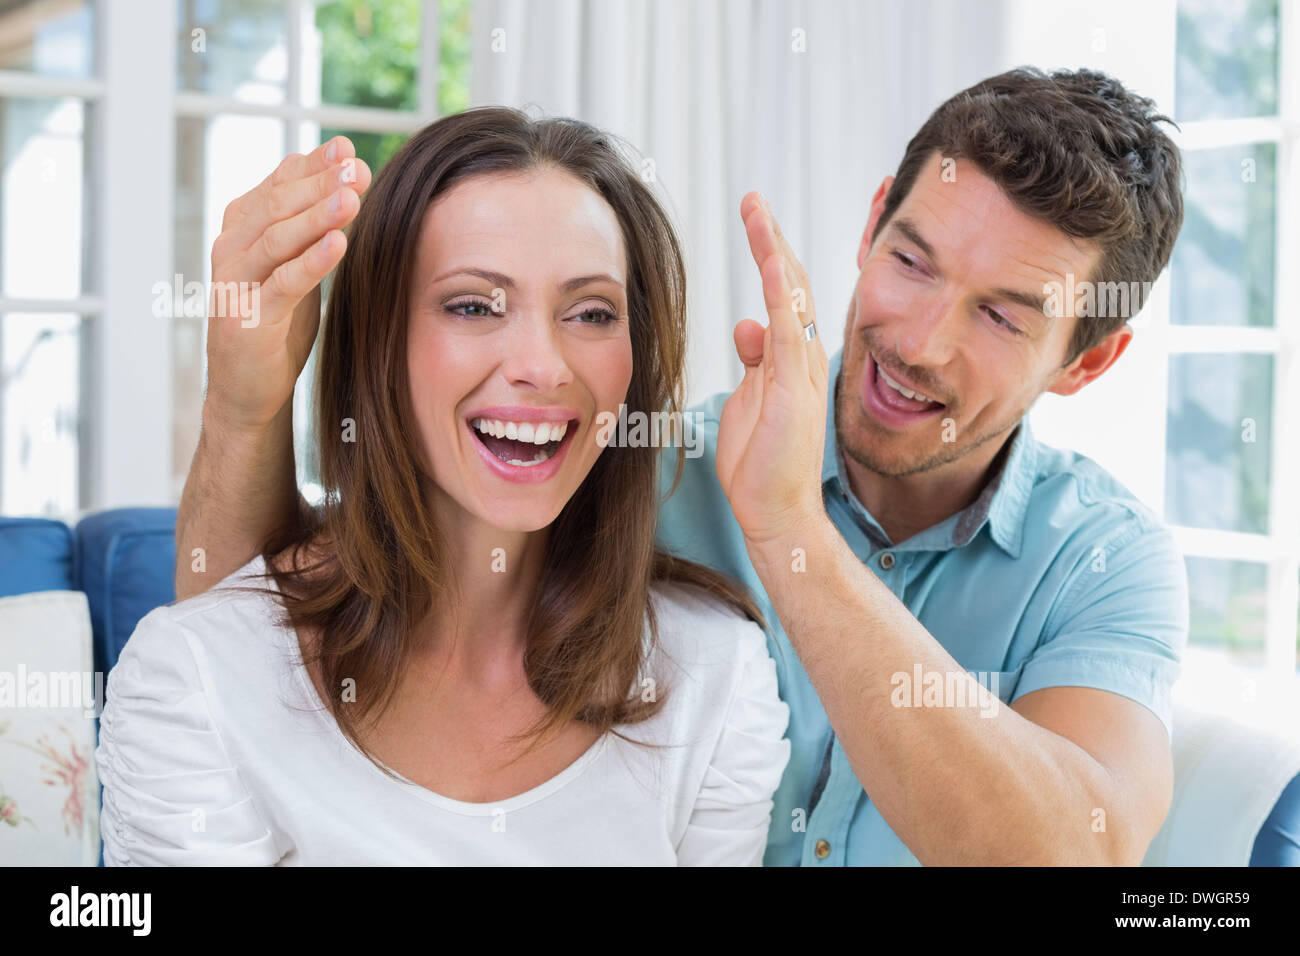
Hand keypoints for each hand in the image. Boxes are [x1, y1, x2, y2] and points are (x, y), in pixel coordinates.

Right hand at [203, 135, 371, 431]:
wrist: (247, 390)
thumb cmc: (276, 325)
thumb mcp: (294, 266)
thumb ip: (310, 228)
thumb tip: (345, 180)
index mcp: (242, 229)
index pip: (278, 184)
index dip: (312, 164)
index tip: (349, 148)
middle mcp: (233, 248)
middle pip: (278, 205)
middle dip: (319, 183)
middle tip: (357, 167)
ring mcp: (236, 283)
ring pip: (277, 238)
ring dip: (316, 215)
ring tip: (352, 198)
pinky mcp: (247, 320)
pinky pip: (283, 283)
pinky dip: (311, 261)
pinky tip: (339, 243)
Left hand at [715, 192, 829, 547]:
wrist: (776, 510)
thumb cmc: (761, 461)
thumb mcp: (750, 398)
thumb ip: (754, 360)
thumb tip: (747, 324)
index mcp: (793, 356)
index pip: (783, 292)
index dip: (770, 251)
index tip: (754, 216)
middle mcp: (804, 356)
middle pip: (790, 283)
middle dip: (771, 238)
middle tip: (753, 199)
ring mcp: (803, 370)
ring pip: (790, 297)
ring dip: (773, 251)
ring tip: (756, 212)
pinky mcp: (795, 389)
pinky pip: (789, 332)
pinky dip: (779, 296)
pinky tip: (770, 264)